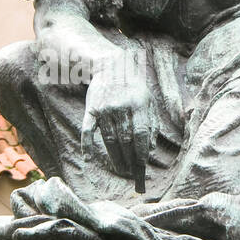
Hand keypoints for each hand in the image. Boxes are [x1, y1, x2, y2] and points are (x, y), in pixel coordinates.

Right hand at [81, 54, 153, 191]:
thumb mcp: (148, 100)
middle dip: (129, 159)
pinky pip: (88, 130)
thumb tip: (151, 149)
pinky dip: (87, 145)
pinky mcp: (91, 109)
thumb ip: (152, 123)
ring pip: (109, 138)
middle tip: (131, 173)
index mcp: (138, 105)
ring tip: (120, 169)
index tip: (142, 166)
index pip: (141, 134)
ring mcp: (105, 109)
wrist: (110, 66)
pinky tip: (88, 158)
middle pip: (125, 139)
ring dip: (114, 157)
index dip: (141, 152)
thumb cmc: (133, 86)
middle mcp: (121, 107)